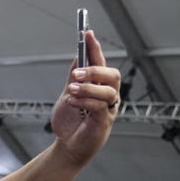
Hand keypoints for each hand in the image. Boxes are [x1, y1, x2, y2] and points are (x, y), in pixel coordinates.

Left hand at [50, 30, 120, 167]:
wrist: (67, 147)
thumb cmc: (70, 122)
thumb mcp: (68, 95)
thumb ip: (74, 78)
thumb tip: (78, 56)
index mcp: (99, 86)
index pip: (100, 62)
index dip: (95, 48)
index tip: (87, 33)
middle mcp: (107, 96)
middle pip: (112, 75)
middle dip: (95, 70)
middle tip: (76, 73)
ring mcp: (108, 109)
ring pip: (108, 91)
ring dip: (88, 88)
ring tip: (71, 90)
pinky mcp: (104, 123)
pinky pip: (101, 108)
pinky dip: (85, 102)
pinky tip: (72, 101)